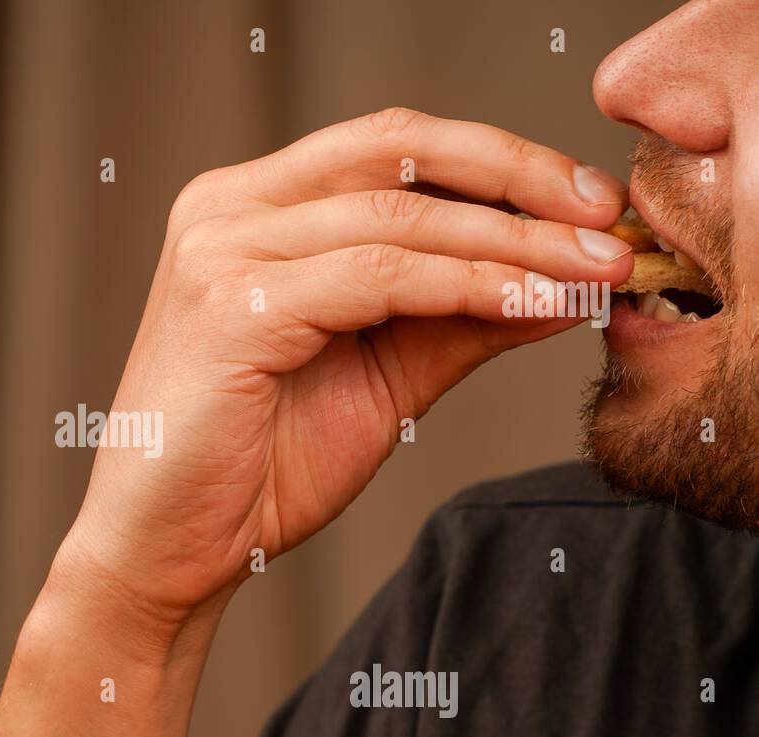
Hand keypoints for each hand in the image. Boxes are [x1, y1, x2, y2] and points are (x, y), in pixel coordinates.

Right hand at [57, 108, 630, 630]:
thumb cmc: (255, 469)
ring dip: (513, 240)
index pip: (389, 147)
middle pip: (396, 149)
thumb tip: (565, 275)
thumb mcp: (378, 375)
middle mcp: (224, 210)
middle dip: (518, 177)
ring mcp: (219, 252)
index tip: (587, 204)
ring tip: (593, 268)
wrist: (166, 552)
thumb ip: (457, 317)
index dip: (499, 162)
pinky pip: (380, 277)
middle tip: (607, 218)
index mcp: (248, 210)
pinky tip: (534, 301)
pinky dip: (471, 285)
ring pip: (399, 215)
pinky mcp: (229, 307)